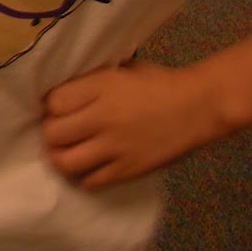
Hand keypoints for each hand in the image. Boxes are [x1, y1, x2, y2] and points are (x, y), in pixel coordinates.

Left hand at [41, 60, 231, 188]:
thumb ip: (91, 82)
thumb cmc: (158, 82)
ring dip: (60, 158)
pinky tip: (87, 168)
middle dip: (51, 133)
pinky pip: (92, 181)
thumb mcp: (119, 69)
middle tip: (59, 132)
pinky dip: (83, 177)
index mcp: (100, 87)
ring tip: (66, 152)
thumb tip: (61, 92)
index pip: (53, 102)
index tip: (58, 108)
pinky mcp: (130, 169)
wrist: (200, 105)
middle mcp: (104, 117)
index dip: (51, 106)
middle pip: (53, 133)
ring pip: (66, 162)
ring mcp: (116, 146)